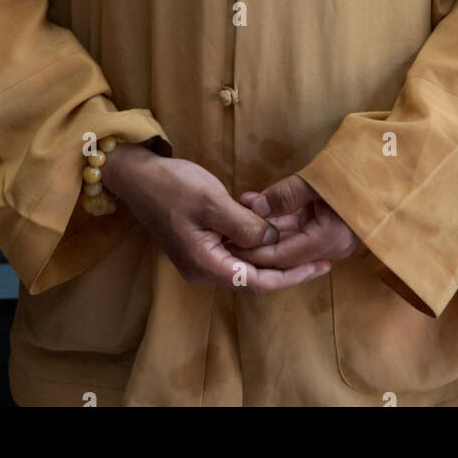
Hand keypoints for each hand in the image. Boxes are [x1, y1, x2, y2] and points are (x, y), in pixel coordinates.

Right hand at [102, 146, 332, 294]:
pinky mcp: (201, 241)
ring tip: (304, 238)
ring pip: (246, 260)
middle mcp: (205, 268)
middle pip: (255, 275)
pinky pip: (235, 246)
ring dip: (273, 251)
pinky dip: (256, 238)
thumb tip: (274, 241)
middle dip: (288, 265)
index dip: (291, 276)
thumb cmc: (171, 186)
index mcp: (206, 265)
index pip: (258, 282)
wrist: (136, 175)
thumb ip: (246, 225)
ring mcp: (202, 256)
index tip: (318, 266)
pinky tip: (275, 223)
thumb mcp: (213, 201)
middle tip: (321, 254)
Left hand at [225, 174, 360, 267]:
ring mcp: (333, 237)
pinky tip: (259, 202)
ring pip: (291, 238)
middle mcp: (331, 246)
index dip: (251, 249)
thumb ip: (284, 195)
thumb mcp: (318, 180)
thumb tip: (252, 208)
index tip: (226, 240)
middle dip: (254, 237)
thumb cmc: (361, 171)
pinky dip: (280, 217)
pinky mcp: (332, 225)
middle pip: (283, 251)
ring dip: (265, 224)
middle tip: (226, 224)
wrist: (396, 168)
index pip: (279, 257)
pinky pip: (301, 226)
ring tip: (239, 205)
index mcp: (328, 240)